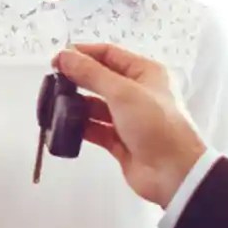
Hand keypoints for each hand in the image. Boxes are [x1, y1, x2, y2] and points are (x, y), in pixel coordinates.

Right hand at [53, 43, 207, 207]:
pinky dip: (81, 127)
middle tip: (52, 83)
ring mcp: (129, 118)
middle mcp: (138, 93)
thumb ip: (91, 73)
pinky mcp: (120, 140)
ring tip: (55, 106)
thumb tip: (64, 55)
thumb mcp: (123, 92)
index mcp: (146, 73)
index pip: (109, 54)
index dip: (83, 54)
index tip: (58, 60)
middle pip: (100, 79)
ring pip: (96, 105)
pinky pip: (95, 128)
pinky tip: (65, 126)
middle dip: (77, 79)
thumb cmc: (157, 125)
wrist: (174, 173)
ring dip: (77, 105)